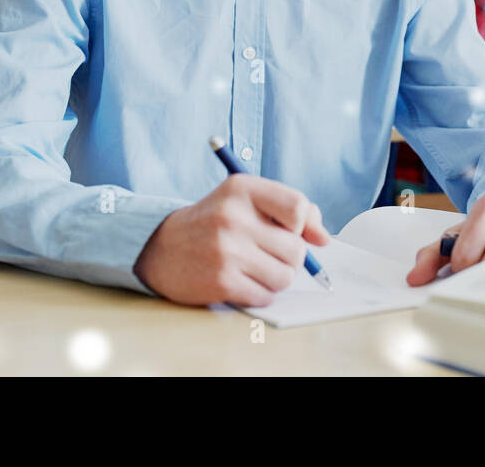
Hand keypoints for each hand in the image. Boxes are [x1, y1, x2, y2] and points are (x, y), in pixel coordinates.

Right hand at [133, 174, 328, 305]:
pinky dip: (260, 293)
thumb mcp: (246, 201)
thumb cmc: (214, 222)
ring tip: (255, 268)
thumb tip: (324, 239)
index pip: (298, 207)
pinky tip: (241, 281)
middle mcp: (233, 217)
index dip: (303, 225)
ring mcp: (226, 250)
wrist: (160, 247)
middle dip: (290, 257)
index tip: (292, 231)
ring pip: (285, 276)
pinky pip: (266, 296)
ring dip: (276, 277)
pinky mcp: (220, 281)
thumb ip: (290, 209)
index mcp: (242, 188)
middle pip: (296, 248)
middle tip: (267, 253)